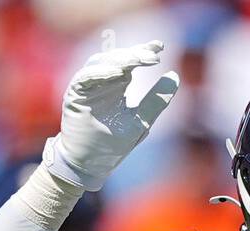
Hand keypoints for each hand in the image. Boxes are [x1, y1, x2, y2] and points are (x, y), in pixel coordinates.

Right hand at [45, 40, 178, 190]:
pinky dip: (100, 73)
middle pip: (118, 59)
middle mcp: (103, 82)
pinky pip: (85, 77)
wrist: (90, 165)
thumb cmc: (113, 145)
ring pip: (101, 63)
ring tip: (137, 59)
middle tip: (152, 56)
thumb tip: (174, 77)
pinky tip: (117, 72)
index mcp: (118, 85)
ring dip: (119, 60)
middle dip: (135, 54)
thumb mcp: (141, 121)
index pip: (131, 61)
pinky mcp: (75, 95)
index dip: (144, 51)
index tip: (160, 47)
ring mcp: (88, 87)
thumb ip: (156, 100)